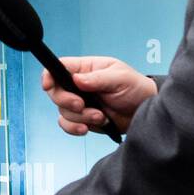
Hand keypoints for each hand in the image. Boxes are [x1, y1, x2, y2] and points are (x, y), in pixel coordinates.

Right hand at [41, 56, 157, 135]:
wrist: (144, 111)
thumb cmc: (135, 88)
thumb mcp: (120, 78)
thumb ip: (98, 78)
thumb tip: (77, 79)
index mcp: (85, 69)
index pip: (59, 67)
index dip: (49, 75)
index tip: (49, 86)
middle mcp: (78, 85)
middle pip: (55, 91)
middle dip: (66, 101)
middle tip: (82, 105)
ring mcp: (79, 103)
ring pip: (63, 111)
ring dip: (80, 117)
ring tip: (100, 116)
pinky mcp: (82, 118)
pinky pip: (67, 124)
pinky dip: (74, 128)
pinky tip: (87, 128)